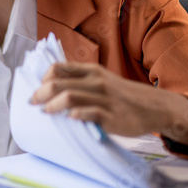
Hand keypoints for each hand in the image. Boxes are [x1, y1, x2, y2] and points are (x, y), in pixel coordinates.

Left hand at [30, 62, 187, 145]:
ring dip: (52, 105)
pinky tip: (69, 119)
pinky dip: (76, 115)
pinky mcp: (112, 116)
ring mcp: (104, 98)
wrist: (154, 107)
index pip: (58, 68)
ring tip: (46, 112)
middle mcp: (96, 82)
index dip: (43, 78)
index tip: (37, 90)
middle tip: (32, 103)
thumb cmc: (122, 95)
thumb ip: (80, 82)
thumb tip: (50, 88)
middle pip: (58, 83)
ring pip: (70, 97)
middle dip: (40, 94)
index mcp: (91, 71)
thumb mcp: (101, 80)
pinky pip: (90, 113)